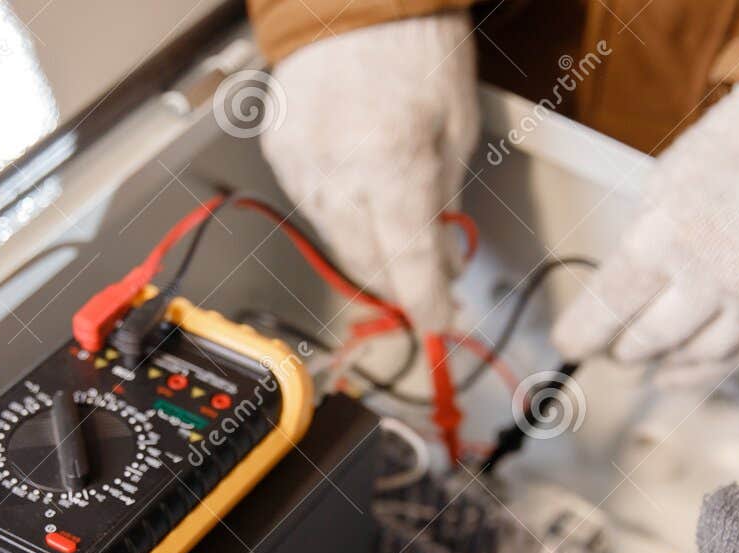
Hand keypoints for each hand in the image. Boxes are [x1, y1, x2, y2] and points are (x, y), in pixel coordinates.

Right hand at [261, 15, 476, 332]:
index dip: (427, 304)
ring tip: (398, 247)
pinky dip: (340, 216)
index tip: (440, 323)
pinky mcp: (281, 152)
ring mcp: (302, 166)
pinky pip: (313, 206)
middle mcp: (339, 176)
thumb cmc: (413, 43)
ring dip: (369, 253)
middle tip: (426, 288)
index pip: (408, 265)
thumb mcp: (457, 124)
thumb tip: (437, 243)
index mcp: (391, 168)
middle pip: (367, 263)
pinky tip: (362, 206)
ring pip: (336, 240)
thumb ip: (444, 193)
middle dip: (399, 285)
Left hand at [552, 86, 738, 369]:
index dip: (582, 335)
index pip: (606, 312)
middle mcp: (711, 280)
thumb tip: (616, 292)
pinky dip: (708, 369)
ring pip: (693, 359)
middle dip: (622, 348)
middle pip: (645, 343)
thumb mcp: (669, 182)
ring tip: (650, 356)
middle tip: (613, 346)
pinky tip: (688, 367)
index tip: (572, 343)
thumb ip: (640, 243)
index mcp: (666, 239)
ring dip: (665, 360)